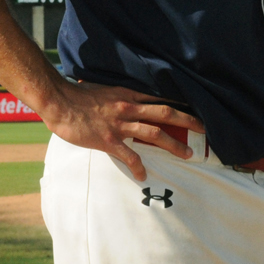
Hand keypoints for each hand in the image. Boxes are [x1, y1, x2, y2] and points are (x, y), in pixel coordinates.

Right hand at [38, 76, 204, 182]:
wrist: (59, 101)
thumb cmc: (77, 95)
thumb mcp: (103, 88)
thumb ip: (116, 94)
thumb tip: (122, 97)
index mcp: (128, 94)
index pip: (159, 98)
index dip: (178, 103)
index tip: (192, 109)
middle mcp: (128, 108)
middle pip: (165, 113)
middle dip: (187, 120)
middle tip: (203, 128)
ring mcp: (120, 124)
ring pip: (155, 134)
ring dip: (174, 145)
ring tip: (188, 154)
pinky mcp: (109, 140)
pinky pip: (129, 156)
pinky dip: (138, 166)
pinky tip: (143, 175)